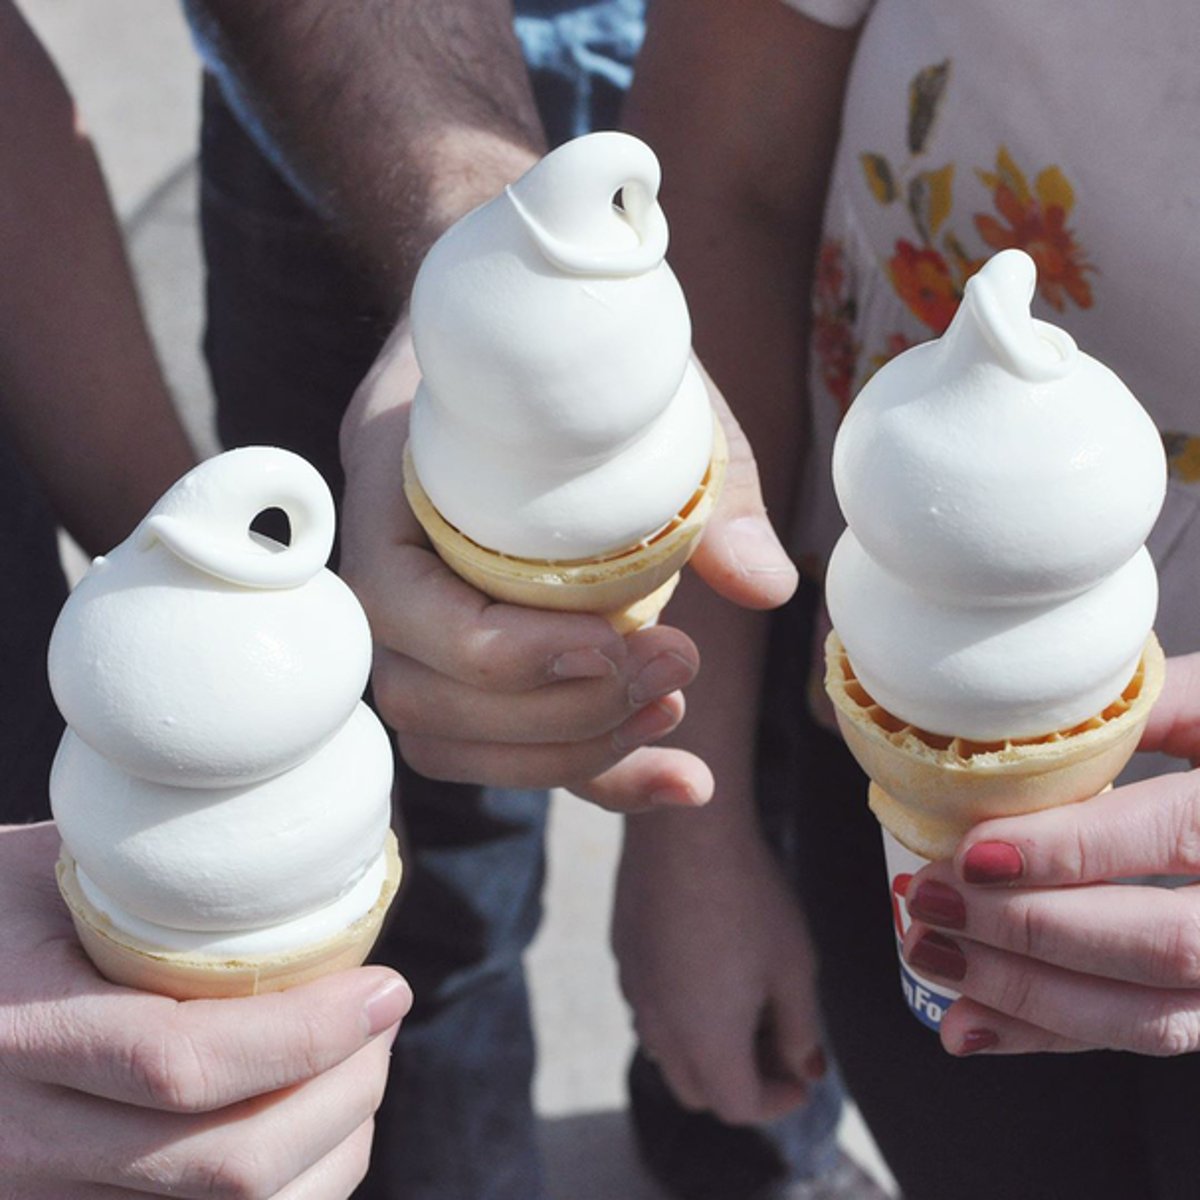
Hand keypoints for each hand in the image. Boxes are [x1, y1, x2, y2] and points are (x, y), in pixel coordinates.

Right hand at [2, 822, 410, 1198]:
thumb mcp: (56, 867)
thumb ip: (159, 880)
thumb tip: (308, 870)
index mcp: (16, 1031)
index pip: (178, 1064)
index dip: (306, 1035)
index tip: (386, 987)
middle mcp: (22, 1141)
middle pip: (223, 1165)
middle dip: (345, 1091)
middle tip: (386, 1014)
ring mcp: (45, 1197)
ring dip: (333, 1145)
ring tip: (364, 1061)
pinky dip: (297, 1184)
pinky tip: (321, 1117)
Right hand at [338, 323, 796, 812]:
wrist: (528, 338)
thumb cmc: (580, 352)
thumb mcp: (642, 393)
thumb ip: (703, 485)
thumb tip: (766, 587)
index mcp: (390, 475)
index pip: (399, 602)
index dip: (501, 651)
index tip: (616, 640)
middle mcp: (383, 557)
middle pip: (421, 693)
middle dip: (556, 710)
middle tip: (675, 671)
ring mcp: (414, 615)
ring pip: (448, 737)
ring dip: (568, 750)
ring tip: (672, 710)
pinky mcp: (464, 655)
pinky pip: (498, 745)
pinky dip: (590, 773)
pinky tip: (680, 777)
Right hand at [612, 824, 824, 1123]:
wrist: (685, 830)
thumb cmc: (749, 896)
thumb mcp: (794, 967)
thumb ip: (801, 1029)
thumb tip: (806, 1069)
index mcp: (707, 1041)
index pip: (740, 1105)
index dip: (780, 1099)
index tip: (804, 1074)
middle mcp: (660, 1026)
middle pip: (697, 1090)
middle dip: (740, 1083)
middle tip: (777, 1045)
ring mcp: (634, 988)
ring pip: (667, 1050)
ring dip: (706, 1048)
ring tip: (744, 1003)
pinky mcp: (622, 951)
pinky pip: (649, 1005)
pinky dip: (679, 1009)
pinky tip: (707, 962)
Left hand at [900, 652, 1199, 1057]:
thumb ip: (1136, 708)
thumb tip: (1024, 729)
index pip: (1169, 833)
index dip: (1067, 849)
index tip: (974, 853)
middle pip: (1159, 943)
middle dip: (1028, 929)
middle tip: (932, 901)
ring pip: (1153, 1014)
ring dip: (1025, 996)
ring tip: (932, 954)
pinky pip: (1142, 1037)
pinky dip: (1050, 1034)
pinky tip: (971, 1021)